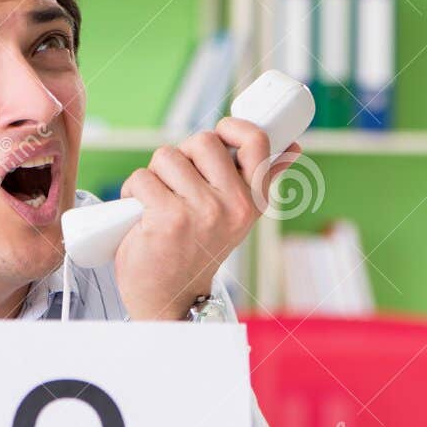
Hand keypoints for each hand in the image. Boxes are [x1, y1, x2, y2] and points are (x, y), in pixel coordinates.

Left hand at [114, 118, 301, 320]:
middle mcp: (232, 206)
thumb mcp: (236, 217)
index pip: (256, 142)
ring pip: (166, 156)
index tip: (220, 135)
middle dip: (181, 156)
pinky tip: (139, 213)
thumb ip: (260, 180)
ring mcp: (201, 212)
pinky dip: (132, 191)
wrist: (171, 298)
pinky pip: (142, 178)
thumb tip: (293, 147)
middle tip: (177, 185)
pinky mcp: (167, 219)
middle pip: (201, 141)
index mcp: (253, 201)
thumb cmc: (198, 251)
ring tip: (157, 202)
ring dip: (153, 175)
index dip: (232, 128)